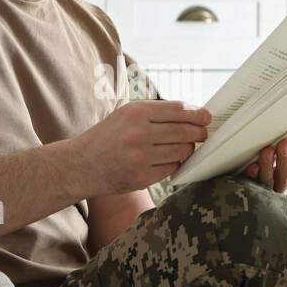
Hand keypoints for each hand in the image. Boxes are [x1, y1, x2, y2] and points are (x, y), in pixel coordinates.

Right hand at [74, 99, 211, 195]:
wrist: (80, 165)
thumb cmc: (106, 137)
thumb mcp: (126, 114)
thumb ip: (155, 112)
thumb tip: (192, 112)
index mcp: (136, 112)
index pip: (179, 110)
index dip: (198, 114)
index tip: (206, 117)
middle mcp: (138, 132)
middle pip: (185, 131)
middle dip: (199, 133)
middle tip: (202, 134)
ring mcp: (140, 157)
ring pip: (182, 151)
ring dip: (188, 150)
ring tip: (184, 147)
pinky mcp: (141, 177)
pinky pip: (172, 168)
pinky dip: (174, 164)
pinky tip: (168, 160)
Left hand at [241, 120, 286, 193]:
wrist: (245, 204)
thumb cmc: (259, 176)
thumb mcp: (275, 163)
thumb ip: (282, 148)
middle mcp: (278, 184)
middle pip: (286, 172)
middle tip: (285, 142)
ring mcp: (263, 191)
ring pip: (267, 179)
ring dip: (268, 165)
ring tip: (267, 152)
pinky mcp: (247, 194)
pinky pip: (248, 186)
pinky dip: (249, 177)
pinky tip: (250, 168)